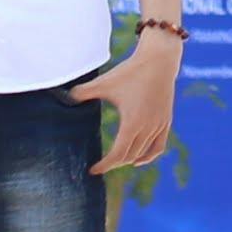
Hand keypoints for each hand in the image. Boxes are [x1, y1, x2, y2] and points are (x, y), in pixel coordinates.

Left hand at [71, 38, 179, 174]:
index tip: (93, 170)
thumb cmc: (131, 72)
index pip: (118, 155)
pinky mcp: (166, 121)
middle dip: (114, 163)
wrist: (159, 60)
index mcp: (132, 123)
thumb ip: (83, 92)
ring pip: (144, 154)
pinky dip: (148, 156)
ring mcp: (159, 126)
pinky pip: (158, 146)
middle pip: (130, 157)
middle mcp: (147, 128)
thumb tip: (65, 97)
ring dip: (129, 160)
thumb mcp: (105, 82)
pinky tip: (139, 159)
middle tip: (100, 165)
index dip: (105, 165)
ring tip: (115, 161)